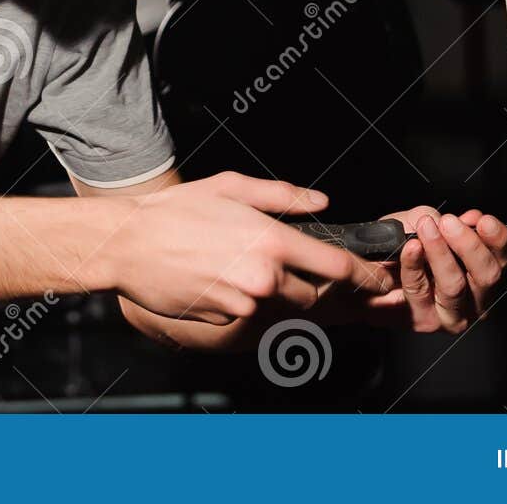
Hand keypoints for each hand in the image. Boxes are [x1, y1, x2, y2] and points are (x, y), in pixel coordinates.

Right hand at [99, 172, 395, 325]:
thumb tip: (321, 201)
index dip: (365, 276)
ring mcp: (245, 304)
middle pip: (316, 295)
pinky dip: (252, 304)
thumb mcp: (232, 186)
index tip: (379, 278)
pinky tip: (228, 279)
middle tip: (311, 272)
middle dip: (321, 287)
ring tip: (256, 269)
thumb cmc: (176, 211)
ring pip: (284, 308)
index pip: (336, 267)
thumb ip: (283, 195)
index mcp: (271, 239)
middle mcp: (264, 277)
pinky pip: (253, 316)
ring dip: (285, 296)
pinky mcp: (225, 320)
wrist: (127, 244)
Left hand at [361, 206, 506, 333]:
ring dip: (440, 253)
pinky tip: (411, 248)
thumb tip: (468, 220)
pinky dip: (414, 265)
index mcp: (482, 272)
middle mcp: (474, 299)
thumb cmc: (401, 245)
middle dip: (469, 245)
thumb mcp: (426, 221)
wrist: (367, 267)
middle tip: (449, 223)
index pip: (505, 258)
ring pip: (455, 285)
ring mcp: (450, 314)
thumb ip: (448, 221)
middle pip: (487, 275)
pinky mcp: (423, 320)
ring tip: (426, 229)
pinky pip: (421, 290)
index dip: (498, 239)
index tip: (483, 221)